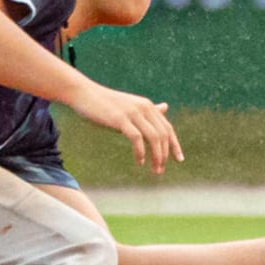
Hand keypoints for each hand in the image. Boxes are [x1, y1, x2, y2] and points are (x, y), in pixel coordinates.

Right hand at [66, 83, 183, 174]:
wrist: (85, 94)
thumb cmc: (106, 103)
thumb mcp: (131, 105)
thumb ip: (148, 110)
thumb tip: (165, 107)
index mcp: (147, 106)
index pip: (167, 127)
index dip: (174, 144)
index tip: (179, 159)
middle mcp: (144, 108)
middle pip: (163, 134)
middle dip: (164, 154)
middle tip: (160, 170)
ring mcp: (133, 113)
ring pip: (154, 137)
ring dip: (156, 156)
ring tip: (154, 169)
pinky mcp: (120, 119)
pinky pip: (137, 138)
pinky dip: (140, 152)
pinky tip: (139, 162)